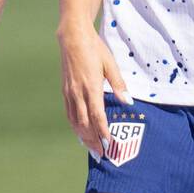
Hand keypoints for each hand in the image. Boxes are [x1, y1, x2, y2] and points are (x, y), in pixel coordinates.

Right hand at [58, 24, 131, 160]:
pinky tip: (80, 132)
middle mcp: (78, 92)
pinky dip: (75, 126)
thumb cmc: (95, 49)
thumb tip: (128, 101)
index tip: (109, 144)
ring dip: (83, 136)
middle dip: (93, 140)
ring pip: (75, 121)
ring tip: (92, 148)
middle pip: (85, 123)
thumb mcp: (110, 64)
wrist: (73, 38)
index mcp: (91, 86)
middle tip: (101, 154)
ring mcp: (70, 92)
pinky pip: (69, 113)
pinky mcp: (65, 91)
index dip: (103, 131)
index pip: (97, 115)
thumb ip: (119, 84)